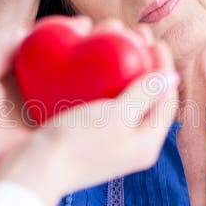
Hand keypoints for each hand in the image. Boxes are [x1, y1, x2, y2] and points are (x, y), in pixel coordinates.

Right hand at [0, 28, 177, 205]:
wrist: (34, 170)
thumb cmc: (77, 142)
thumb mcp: (117, 116)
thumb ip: (145, 95)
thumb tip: (171, 77)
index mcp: (146, 143)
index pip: (166, 99)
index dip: (163, 66)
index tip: (152, 39)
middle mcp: (132, 144)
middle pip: (146, 96)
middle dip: (143, 63)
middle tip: (133, 36)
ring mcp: (109, 141)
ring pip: (124, 97)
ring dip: (121, 68)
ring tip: (112, 43)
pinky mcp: (88, 137)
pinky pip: (102, 102)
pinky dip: (100, 81)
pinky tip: (89, 65)